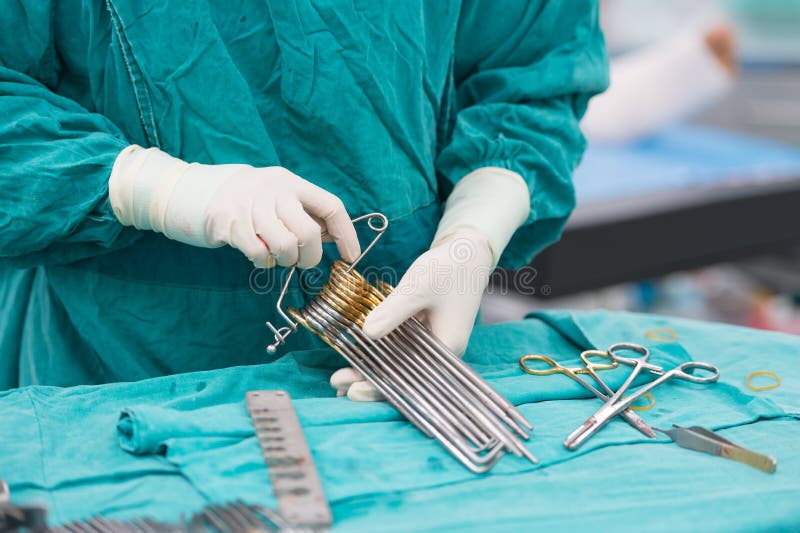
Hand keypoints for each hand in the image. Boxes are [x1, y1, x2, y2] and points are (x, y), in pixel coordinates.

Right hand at [202, 166, 359, 267]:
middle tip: (302, 261)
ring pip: (286, 247)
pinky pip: (260, 255)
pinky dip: (263, 262)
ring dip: (285, 261)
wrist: (195, 190)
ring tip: (276, 255)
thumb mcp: (279, 197)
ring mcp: (251, 206)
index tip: (351, 256)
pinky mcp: (231, 224)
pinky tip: (257, 254)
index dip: (346, 234)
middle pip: (309, 233)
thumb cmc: (248, 200)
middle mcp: (273, 191)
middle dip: (310, 257)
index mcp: (291, 183)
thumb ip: (305, 214)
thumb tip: (335, 237)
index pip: (330, 206)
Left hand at [330, 227, 493, 400]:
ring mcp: (433, 346)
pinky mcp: (425, 336)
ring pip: (400, 367)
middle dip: (369, 383)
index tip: (351, 391)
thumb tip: (366, 334)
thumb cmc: (447, 269)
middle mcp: (441, 354)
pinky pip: (401, 352)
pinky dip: (381, 356)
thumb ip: (392, 312)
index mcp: (445, 348)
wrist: (467, 255)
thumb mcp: (417, 287)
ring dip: (372, 371)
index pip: (408, 379)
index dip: (378, 388)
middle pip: (402, 378)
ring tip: (341, 378)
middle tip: (336, 384)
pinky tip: (358, 359)